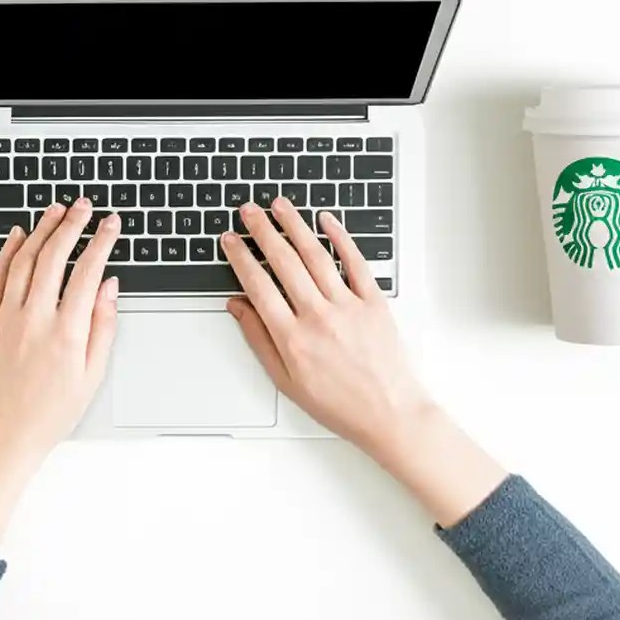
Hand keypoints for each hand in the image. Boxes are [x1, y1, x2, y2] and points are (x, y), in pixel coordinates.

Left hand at [0, 198, 120, 549]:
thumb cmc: (51, 411)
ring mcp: (5, 319)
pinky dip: (8, 253)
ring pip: (24, 261)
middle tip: (84, 206)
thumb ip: (103, 326)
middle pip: (54, 257)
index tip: (110, 224)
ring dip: (41, 231)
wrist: (5, 434)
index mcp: (66, 332)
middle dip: (71, 225)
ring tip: (55, 212)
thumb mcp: (93, 373)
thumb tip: (109, 288)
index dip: (101, 242)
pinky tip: (19, 237)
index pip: (88, 272)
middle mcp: (34, 319)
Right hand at [220, 199, 505, 524]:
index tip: (230, 240)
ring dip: (294, 225)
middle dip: (262, 231)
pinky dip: (340, 237)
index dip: (240, 257)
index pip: (257, 284)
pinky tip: (327, 220)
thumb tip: (237, 306)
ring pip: (316, 255)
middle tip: (249, 211)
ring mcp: (348, 306)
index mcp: (292, 337)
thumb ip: (259, 340)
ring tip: (280, 206)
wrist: (389, 413)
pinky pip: (355, 262)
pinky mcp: (375, 302)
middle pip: (283, 261)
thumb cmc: (340, 404)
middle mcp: (318, 316)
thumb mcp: (286, 381)